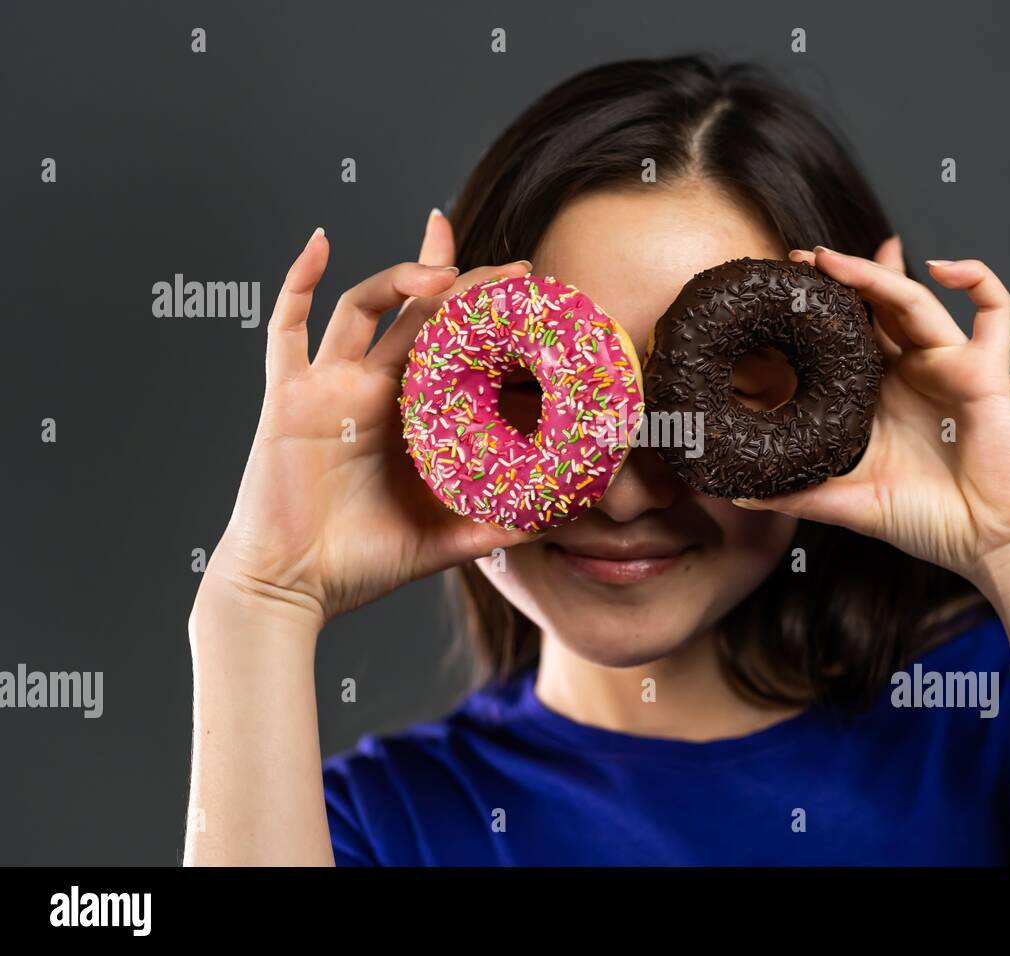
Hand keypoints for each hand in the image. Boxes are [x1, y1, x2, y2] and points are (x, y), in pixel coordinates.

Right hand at [203, 212, 534, 624]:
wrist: (292, 588)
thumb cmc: (361, 564)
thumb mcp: (444, 541)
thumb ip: (496, 528)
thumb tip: (559, 519)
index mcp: (407, 413)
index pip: (452, 346)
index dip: (488, 318)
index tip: (534, 296)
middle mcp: (370, 388)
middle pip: (417, 312)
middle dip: (463, 281)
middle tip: (517, 269)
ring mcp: (328, 387)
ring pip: (362, 307)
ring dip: (401, 278)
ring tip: (445, 269)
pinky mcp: (289, 398)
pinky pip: (286, 330)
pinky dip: (297, 281)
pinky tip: (321, 240)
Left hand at [736, 240, 1009, 587]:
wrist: (996, 543)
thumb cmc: (934, 522)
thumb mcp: (852, 504)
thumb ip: (799, 495)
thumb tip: (736, 495)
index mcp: (881, 396)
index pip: (846, 338)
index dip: (820, 314)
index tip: (780, 293)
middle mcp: (914, 373)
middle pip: (877, 309)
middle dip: (841, 278)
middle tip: (799, 259)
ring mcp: (952, 367)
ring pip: (914, 302)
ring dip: (876, 273)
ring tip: (830, 259)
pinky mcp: (988, 372)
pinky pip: (996, 311)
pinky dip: (978, 279)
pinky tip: (941, 266)